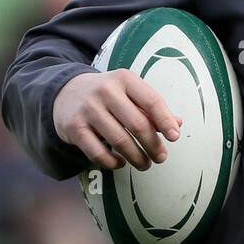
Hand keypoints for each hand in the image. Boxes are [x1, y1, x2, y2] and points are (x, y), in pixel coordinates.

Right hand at [53, 70, 181, 170]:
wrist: (66, 92)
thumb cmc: (108, 94)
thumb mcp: (129, 92)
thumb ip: (152, 108)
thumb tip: (177, 124)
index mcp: (124, 79)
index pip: (151, 101)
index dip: (165, 121)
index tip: (174, 137)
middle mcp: (105, 91)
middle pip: (137, 124)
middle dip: (153, 145)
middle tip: (161, 157)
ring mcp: (88, 109)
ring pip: (119, 141)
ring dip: (137, 157)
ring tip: (145, 164)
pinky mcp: (73, 127)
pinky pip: (97, 153)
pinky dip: (112, 162)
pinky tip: (121, 163)